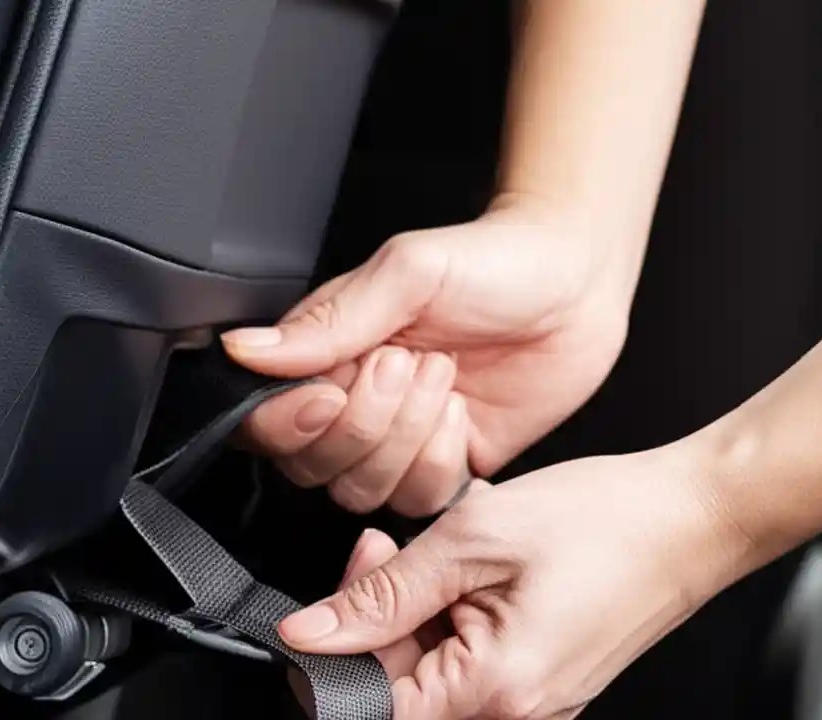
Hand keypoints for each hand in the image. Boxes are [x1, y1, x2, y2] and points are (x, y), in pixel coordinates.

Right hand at [226, 196, 638, 515]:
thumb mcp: (406, 273)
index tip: (331, 394)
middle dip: (363, 424)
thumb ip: (327, 322)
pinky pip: (418, 501)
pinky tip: (463, 414)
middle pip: (310, 465)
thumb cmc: (494, 261)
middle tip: (410, 363)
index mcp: (327, 353)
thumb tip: (244, 348)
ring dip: (405, 439)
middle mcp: (355, 402)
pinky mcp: (447, 465)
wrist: (578, 282)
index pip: (266, 419)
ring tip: (443, 377)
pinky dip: (440, 462)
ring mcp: (401, 439)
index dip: (290, 422)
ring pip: (361, 490)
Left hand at [277, 447, 754, 718]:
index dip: (334, 656)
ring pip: (430, 671)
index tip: (332, 602)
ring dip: (416, 608)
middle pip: (397, 690)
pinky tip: (474, 563)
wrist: (696, 514)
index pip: (367, 709)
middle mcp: (514, 715)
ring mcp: (533, 701)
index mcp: (493, 692)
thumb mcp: (475, 538)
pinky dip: (454, 611)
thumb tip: (310, 634)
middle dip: (376, 617)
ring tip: (450, 546)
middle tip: (391, 548)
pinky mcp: (543, 679)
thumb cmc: (609, 521)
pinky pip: (469, 659)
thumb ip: (384, 594)